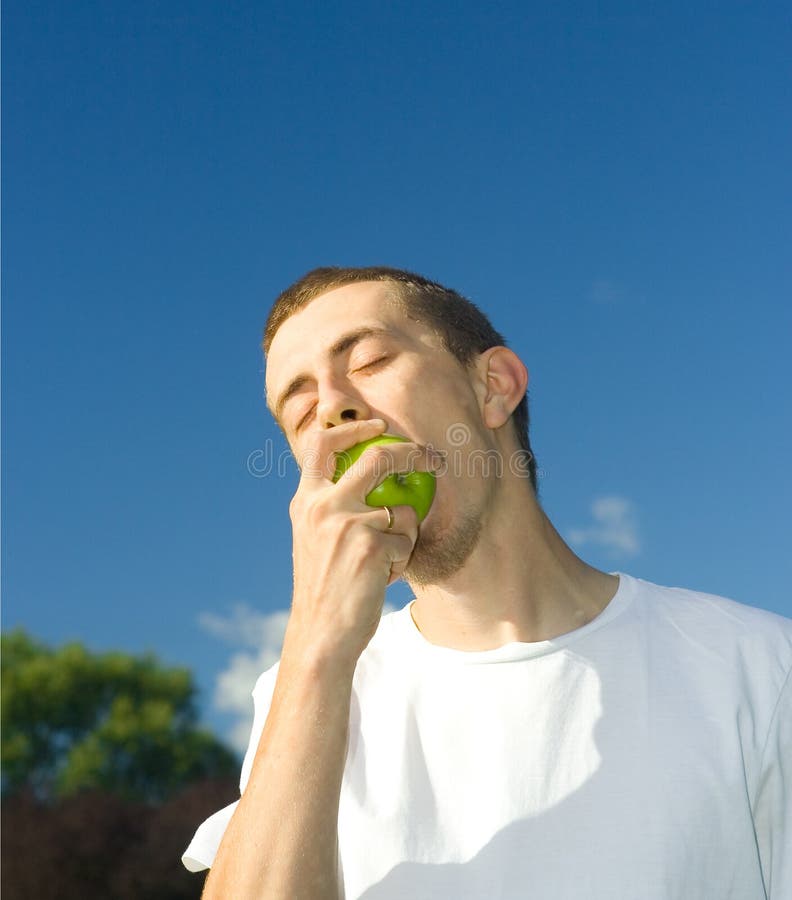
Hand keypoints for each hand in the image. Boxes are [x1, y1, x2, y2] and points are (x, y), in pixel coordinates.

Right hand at [285, 419, 441, 663]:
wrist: (321, 633)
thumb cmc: (325, 588)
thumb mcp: (315, 539)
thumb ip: (333, 507)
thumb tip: (371, 480)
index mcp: (306, 501)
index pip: (322, 444)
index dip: (353, 427)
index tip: (378, 425)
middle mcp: (322, 505)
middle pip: (377, 457)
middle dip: (412, 453)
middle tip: (432, 458)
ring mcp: (346, 523)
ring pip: (402, 510)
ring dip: (405, 536)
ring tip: (384, 563)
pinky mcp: (370, 545)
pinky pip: (406, 541)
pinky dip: (402, 560)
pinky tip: (380, 579)